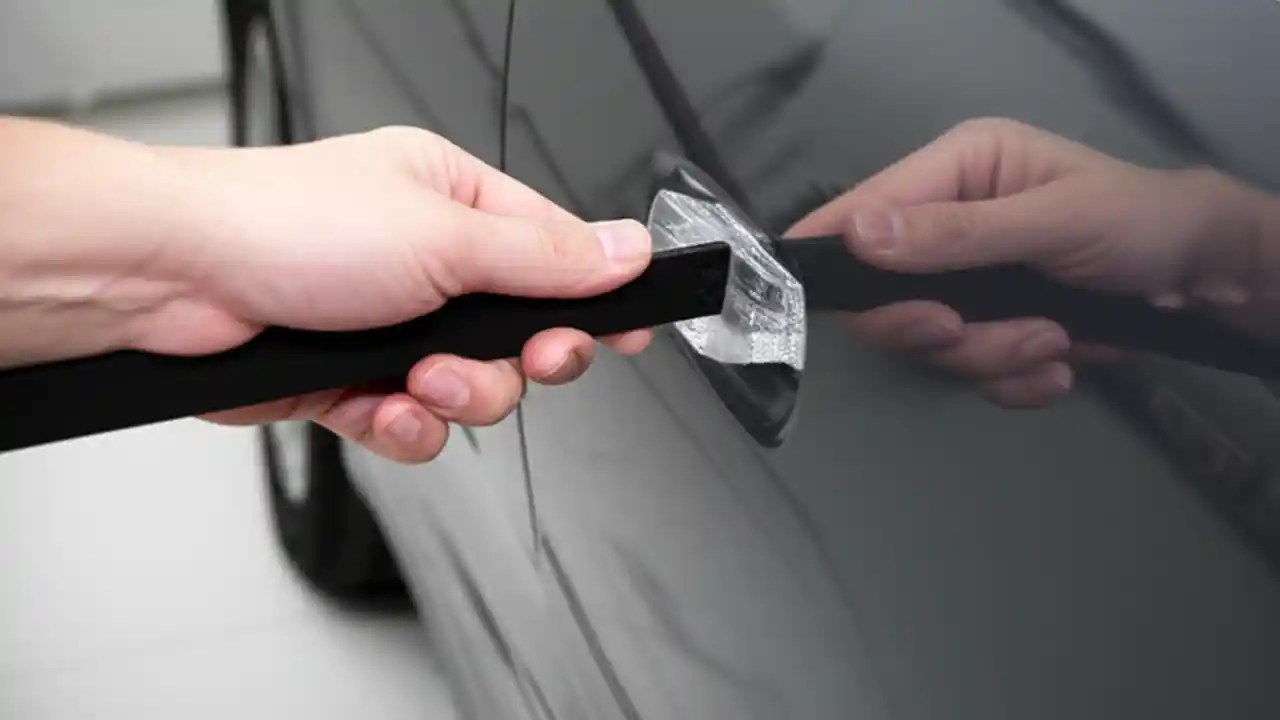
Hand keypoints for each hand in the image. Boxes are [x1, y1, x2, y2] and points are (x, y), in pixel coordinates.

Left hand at [0, 121, 650, 462]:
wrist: (174, 282)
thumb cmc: (285, 225)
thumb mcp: (446, 234)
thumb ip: (546, 258)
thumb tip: (626, 250)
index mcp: (456, 200)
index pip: (556, 252)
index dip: (595, 297)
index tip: (628, 333)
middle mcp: (427, 262)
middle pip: (522, 336)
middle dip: (518, 361)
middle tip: (524, 360)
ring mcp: (390, 325)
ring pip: (473, 390)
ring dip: (457, 397)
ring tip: (419, 379)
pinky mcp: (353, 379)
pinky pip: (414, 422)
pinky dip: (404, 424)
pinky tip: (380, 406)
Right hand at [788, 118, 1278, 407]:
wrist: (1201, 276)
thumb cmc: (1134, 221)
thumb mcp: (1051, 220)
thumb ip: (957, 232)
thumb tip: (860, 233)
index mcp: (955, 170)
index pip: (863, 210)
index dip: (834, 255)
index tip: (827, 304)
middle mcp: (945, 224)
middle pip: (885, 296)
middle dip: (939, 329)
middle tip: (967, 332)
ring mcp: (964, 282)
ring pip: (931, 346)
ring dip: (993, 356)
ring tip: (1055, 342)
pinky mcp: (987, 328)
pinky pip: (971, 372)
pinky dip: (1014, 380)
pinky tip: (1060, 366)